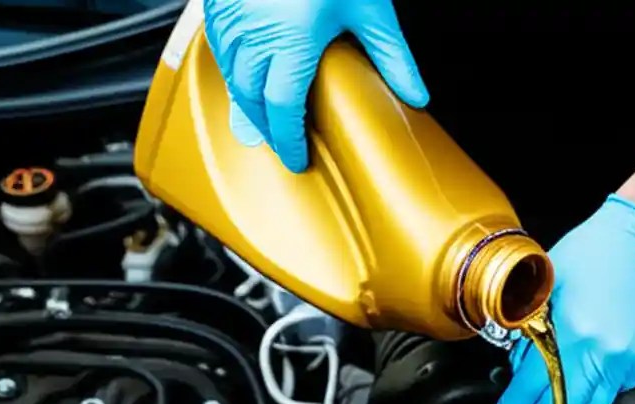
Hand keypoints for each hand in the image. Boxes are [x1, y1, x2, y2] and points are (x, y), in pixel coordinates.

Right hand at [203, 0, 428, 172]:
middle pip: (250, 99)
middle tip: (282, 147)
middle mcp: (252, 33)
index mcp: (289, 40)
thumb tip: (417, 96)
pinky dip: (230, 72)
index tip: (297, 158)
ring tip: (263, 123)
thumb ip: (393, 57)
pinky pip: (217, 49)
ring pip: (228, 76)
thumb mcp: (371, 10)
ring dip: (244, 103)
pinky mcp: (217, 4)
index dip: (288, 140)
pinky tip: (243, 80)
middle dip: (266, 128)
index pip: (283, 108)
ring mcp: (229, 17)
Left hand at [490, 194, 634, 403]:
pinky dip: (601, 382)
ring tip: (559, 384)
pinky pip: (619, 385)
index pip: (537, 384)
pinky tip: (590, 363)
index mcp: (576, 332)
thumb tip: (519, 354)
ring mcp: (630, 358)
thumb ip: (530, 320)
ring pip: (597, 402)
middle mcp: (606, 352)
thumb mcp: (548, 282)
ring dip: (575, 400)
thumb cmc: (596, 249)